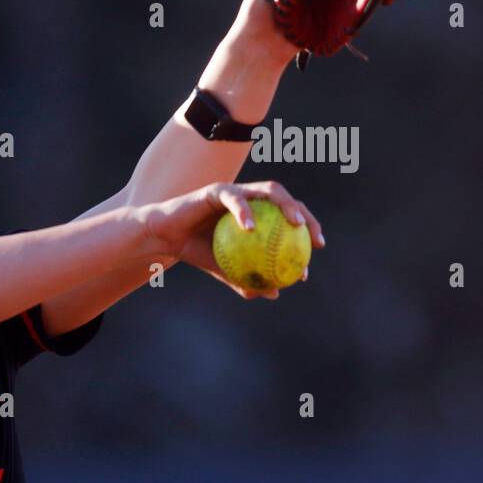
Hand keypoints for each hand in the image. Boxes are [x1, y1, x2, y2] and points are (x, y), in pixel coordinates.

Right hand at [136, 180, 325, 299]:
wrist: (165, 238)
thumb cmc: (194, 251)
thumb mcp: (224, 269)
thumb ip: (247, 279)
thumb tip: (275, 294)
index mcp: (256, 214)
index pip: (289, 216)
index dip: (309, 228)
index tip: (317, 248)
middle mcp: (250, 198)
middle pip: (286, 199)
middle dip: (305, 213)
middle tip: (310, 234)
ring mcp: (236, 191)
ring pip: (268, 190)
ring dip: (286, 204)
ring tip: (295, 223)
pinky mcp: (217, 189)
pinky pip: (235, 198)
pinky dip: (244, 211)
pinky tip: (250, 228)